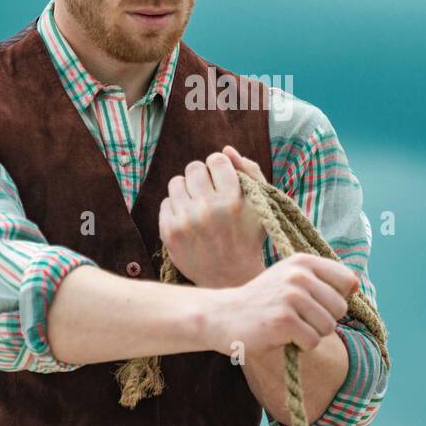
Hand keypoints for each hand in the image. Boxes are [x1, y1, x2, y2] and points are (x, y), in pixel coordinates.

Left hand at [158, 145, 268, 287]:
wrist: (230, 277)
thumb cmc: (248, 236)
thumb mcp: (260, 204)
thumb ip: (249, 171)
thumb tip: (225, 149)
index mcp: (233, 198)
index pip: (216, 159)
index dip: (219, 167)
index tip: (222, 180)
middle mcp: (208, 208)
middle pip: (194, 168)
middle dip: (202, 177)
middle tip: (209, 194)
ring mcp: (187, 220)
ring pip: (176, 182)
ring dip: (187, 191)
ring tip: (198, 206)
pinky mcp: (170, 232)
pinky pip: (165, 202)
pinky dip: (177, 208)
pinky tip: (190, 221)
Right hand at [202, 253, 358, 355]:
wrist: (223, 315)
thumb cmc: (262, 300)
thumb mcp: (289, 278)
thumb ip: (321, 278)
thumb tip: (356, 285)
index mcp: (303, 261)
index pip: (348, 281)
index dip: (338, 298)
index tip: (317, 303)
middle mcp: (299, 275)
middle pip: (340, 308)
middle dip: (323, 320)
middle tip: (297, 318)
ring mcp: (291, 297)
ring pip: (328, 327)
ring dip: (311, 334)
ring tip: (288, 326)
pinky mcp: (284, 321)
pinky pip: (313, 342)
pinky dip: (300, 345)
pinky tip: (281, 336)